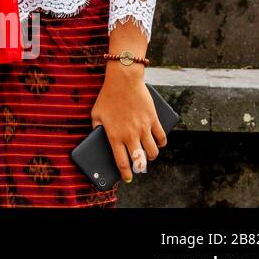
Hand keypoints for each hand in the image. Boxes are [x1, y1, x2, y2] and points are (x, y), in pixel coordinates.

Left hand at [91, 64, 165, 185]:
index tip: (127, 178)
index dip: (125, 173)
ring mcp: (143, 128)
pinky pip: (162, 137)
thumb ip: (96, 127)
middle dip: (140, 167)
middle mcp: (130, 134)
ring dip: (151, 157)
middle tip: (139, 167)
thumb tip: (96, 137)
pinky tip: (158, 143)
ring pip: (153, 152)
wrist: (124, 80)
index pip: (121, 161)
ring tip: (148, 156)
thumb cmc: (108, 96)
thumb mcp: (96, 113)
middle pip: (139, 160)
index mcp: (115, 135)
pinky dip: (161, 143)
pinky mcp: (153, 120)